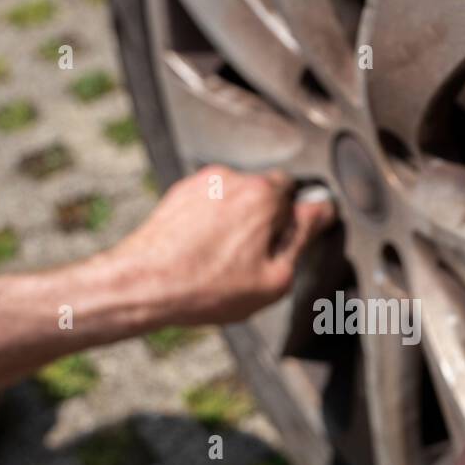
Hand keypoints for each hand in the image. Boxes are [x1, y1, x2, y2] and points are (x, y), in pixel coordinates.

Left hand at [104, 165, 334, 325]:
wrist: (143, 284)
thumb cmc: (207, 287)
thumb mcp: (275, 277)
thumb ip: (303, 238)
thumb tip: (321, 212)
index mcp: (264, 194)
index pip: (299, 193)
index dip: (295, 223)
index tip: (286, 246)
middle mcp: (234, 178)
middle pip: (266, 195)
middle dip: (265, 223)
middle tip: (252, 262)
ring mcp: (203, 182)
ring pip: (236, 200)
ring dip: (236, 224)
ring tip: (221, 262)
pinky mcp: (180, 192)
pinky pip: (210, 205)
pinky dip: (211, 225)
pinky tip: (201, 254)